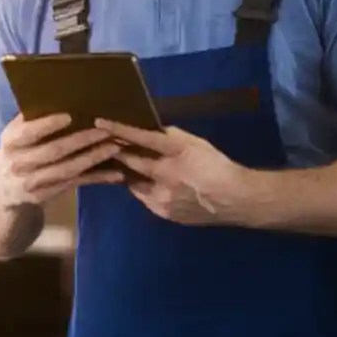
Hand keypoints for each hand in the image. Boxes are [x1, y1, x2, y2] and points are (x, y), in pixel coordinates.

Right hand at [0, 114, 125, 207]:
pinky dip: (97, 179)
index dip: (48, 125)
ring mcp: (33, 183)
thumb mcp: (14, 135)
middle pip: (53, 152)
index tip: (70, 115)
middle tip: (106, 129)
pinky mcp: (47, 196)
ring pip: (68, 170)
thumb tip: (59, 93)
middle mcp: (19, 163)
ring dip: (93, 158)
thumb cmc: (14, 152)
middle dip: (81, 140)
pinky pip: (76, 184)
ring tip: (115, 146)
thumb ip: (31, 119)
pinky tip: (117, 174)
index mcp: (10, 141)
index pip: (28, 133)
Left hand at [94, 119, 251, 225]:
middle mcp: (165, 176)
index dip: (119, 130)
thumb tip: (154, 131)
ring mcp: (163, 198)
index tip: (100, 122)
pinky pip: (145, 198)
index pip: (141, 138)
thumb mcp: (197, 143)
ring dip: (129, 173)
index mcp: (175, 154)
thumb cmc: (217, 166)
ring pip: (134, 183)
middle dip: (118, 153)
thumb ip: (173, 136)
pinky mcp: (164, 213)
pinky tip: (146, 184)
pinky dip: (142, 189)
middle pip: (132, 162)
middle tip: (107, 146)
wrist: (236, 199)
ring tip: (125, 165)